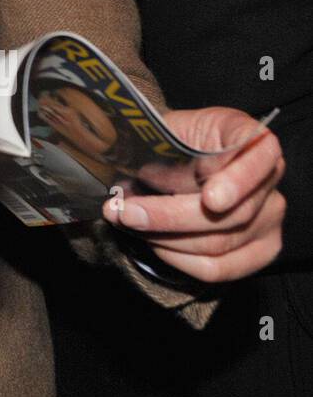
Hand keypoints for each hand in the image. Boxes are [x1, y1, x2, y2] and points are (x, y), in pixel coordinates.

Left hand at [102, 106, 284, 282]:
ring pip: (219, 245)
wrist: (182, 156)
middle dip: (170, 216)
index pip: (259, 159)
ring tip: (126, 222)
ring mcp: (269, 219)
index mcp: (255, 141)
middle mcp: (270, 181)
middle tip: (125, 212)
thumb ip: (163, 145)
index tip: (210, 199)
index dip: (238, 181)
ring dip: (163, 238)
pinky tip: (152, 240)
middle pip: (233, 214)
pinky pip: (218, 268)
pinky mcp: (260, 251)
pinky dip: (177, 258)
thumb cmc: (176, 139)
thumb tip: (133, 169)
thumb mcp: (170, 127)